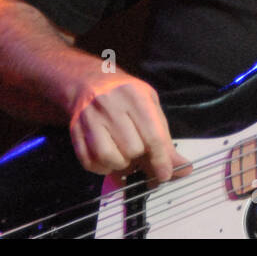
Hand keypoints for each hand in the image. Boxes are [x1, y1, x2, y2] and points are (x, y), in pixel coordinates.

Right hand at [67, 72, 189, 182]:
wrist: (88, 81)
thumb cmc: (125, 94)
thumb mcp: (150, 106)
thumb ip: (165, 137)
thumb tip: (183, 168)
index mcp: (135, 96)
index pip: (152, 135)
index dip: (161, 160)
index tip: (165, 175)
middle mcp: (110, 105)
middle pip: (131, 149)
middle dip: (140, 159)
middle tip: (141, 156)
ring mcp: (89, 118)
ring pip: (108, 158)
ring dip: (120, 166)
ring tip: (125, 158)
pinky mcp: (74, 131)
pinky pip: (89, 162)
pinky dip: (102, 169)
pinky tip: (109, 161)